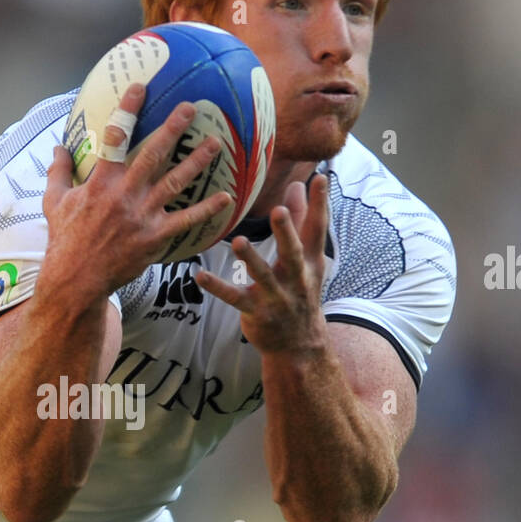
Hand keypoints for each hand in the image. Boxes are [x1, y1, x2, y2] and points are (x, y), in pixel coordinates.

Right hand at [41, 83, 235, 296]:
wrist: (77, 279)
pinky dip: (207, 209)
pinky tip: (226, 198)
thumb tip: (58, 148)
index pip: (115, 139)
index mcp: (100, 182)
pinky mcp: (155, 237)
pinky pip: (186, 221)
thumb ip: (59, 172)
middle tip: (190, 108)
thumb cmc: (65, 240)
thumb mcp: (54, 202)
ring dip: (196, 162)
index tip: (141, 87)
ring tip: (215, 143)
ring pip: (174, 183)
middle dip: (172, 128)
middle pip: (152, 154)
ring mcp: (142, 216)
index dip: (128, 110)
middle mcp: (124, 195)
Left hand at [193, 174, 329, 354]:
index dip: (320, 204)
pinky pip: (234, 298)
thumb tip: (299, 184)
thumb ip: (302, 220)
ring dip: (251, 258)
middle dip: (286, 232)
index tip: (320, 178)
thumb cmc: (300, 291)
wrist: (299, 343)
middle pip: (293, 252)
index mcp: (310, 261)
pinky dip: (218, 287)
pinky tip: (201, 276)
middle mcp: (296, 278)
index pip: (317, 229)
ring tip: (238, 241)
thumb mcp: (308, 258)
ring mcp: (276, 296)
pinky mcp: (255, 312)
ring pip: (263, 275)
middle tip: (279, 210)